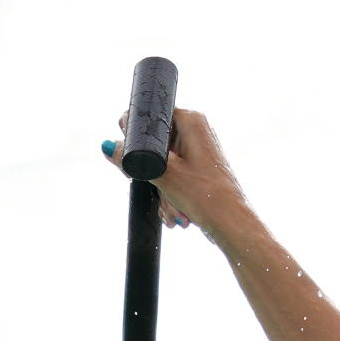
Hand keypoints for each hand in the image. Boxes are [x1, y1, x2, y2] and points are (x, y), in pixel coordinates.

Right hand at [104, 107, 251, 243]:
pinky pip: (175, 179)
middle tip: (160, 189)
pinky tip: (178, 213)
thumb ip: (131, 158)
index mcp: (191, 120)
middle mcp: (196, 131)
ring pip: (163, 167)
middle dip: (153, 176)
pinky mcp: (200, 170)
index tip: (138, 158)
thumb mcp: (161, 174)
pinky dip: (172, 197)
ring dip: (163, 192)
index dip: (138, 138)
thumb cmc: (204, 195)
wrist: (231, 224)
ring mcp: (199, 151)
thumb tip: (109, 146)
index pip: (151, 116)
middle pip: (155, 146)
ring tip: (173, 207)